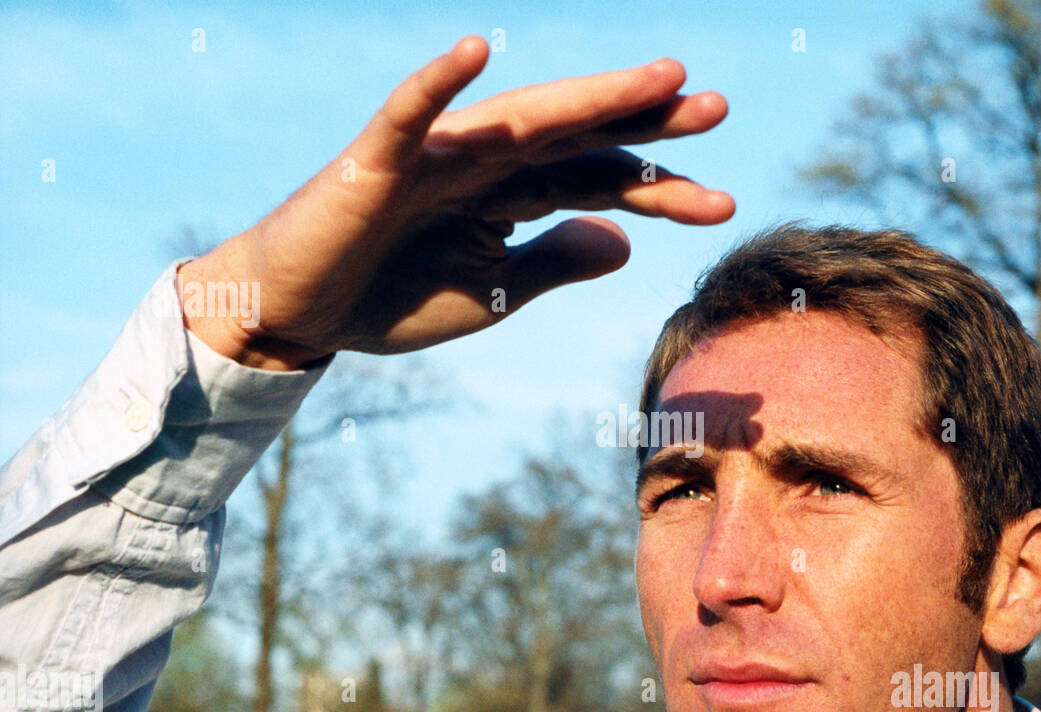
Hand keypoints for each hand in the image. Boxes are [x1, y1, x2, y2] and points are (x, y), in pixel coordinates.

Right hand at [177, 35, 733, 369]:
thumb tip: (627, 246)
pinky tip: (475, 52)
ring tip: (658, 79)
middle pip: (577, 138)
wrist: (301, 317)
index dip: (660, 190)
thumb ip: (553, 264)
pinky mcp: (374, 162)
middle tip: (720, 108)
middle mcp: (485, 164)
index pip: (599, 183)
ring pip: (520, 119)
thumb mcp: (491, 294)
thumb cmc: (390, 298)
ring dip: (587, 96)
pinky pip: (406, 115)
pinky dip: (438, 86)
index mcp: (513, 197)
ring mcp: (434, 157)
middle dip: (645, 124)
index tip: (725, 204)